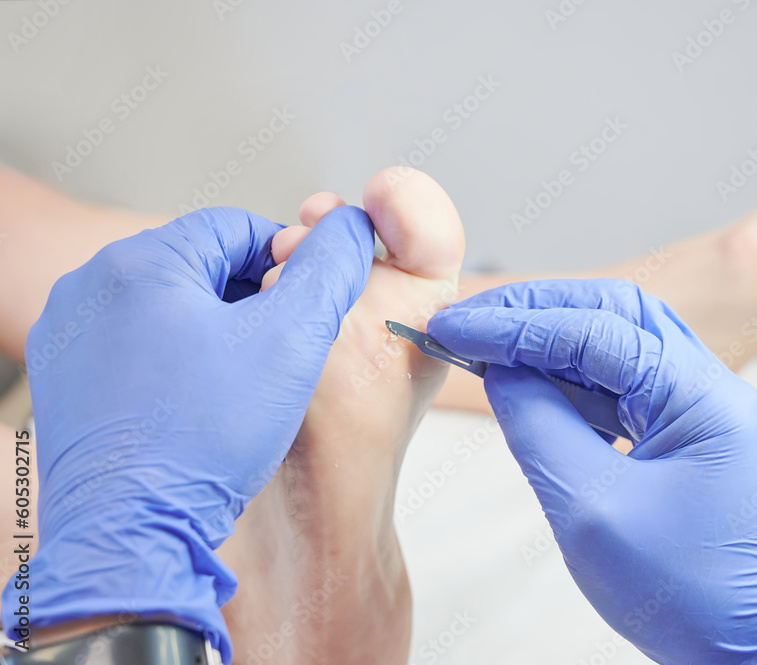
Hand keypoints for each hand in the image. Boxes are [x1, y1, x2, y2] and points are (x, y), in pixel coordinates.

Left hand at [3, 206, 373, 662]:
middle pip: (200, 266)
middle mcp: (90, 288)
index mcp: (139, 261)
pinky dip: (176, 361)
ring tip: (243, 383)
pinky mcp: (65, 381)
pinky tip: (200, 402)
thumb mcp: (292, 341)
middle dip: (251, 300)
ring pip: (169, 308)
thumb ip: (329, 270)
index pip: (237, 227)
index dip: (288, 261)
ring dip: (215, 331)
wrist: (133, 535)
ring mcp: (70, 336)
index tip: (308, 308)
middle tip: (282, 352)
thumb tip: (352, 227)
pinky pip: (136, 347)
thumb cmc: (204, 439)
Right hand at [428, 278, 756, 664]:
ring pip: (615, 341)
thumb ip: (537, 425)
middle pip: (613, 312)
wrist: (741, 648)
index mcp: (702, 398)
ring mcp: (695, 407)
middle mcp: (706, 387)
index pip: (595, 331)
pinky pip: (618, 382)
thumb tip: (500, 372)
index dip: (516, 325)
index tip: (456, 327)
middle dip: (537, 310)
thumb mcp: (589, 508)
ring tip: (488, 345)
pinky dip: (567, 374)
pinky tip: (527, 381)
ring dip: (549, 337)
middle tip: (471, 320)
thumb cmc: (683, 592)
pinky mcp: (679, 431)